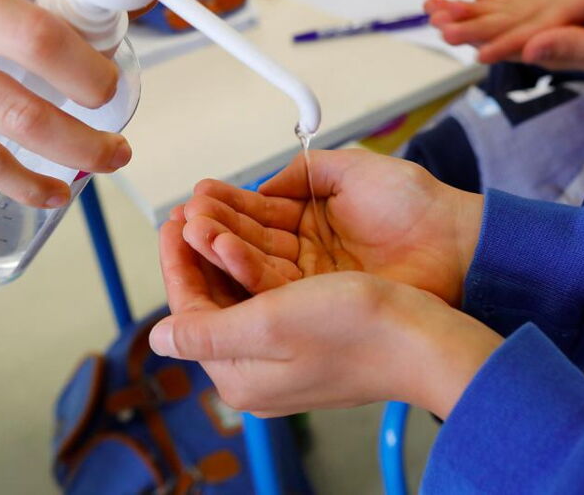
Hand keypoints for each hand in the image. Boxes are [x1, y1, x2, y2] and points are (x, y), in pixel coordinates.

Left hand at [152, 220, 502, 417]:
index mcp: (241, 375)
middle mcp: (258, 369)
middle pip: (212, 301)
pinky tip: (251, 232)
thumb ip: (207, 330)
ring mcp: (285, 354)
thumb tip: (158, 338)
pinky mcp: (309, 337)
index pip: (189, 312)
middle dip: (198, 251)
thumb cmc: (355, 331)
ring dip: (223, 248)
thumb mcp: (270, 324)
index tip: (171, 219)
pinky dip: (254, 260)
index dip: (177, 262)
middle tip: (188, 208)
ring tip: (211, 210)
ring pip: (238, 291)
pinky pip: (268, 292)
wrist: (425, 339)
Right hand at [177, 149, 482, 305]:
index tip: (195, 197)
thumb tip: (262, 182)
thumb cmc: (415, 203)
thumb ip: (303, 173)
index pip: (258, 215)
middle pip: (249, 243)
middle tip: (180, 219)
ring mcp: (313, 283)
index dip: (227, 207)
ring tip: (189, 231)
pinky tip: (218, 250)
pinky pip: (275, 287)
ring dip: (219, 249)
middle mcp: (307, 255)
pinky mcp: (322, 304)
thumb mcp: (351, 170)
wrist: (456, 241)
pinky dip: (244, 269)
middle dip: (212, 229)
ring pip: (255, 267)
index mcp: (312, 222)